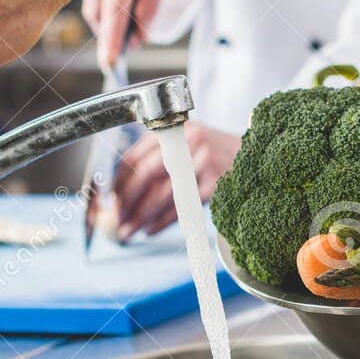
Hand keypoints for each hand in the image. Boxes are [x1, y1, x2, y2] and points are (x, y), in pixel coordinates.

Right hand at [81, 0, 187, 68]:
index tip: (112, 62)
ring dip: (108, 23)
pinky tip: (123, 13)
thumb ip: (153, 0)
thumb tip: (140, 34)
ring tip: (132, 32)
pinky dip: (105, 8)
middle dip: (109, 36)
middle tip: (123, 54)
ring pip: (92, 4)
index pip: (114, 7)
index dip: (112, 38)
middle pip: (96, 11)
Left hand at [111, 121, 239, 239]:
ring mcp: (204, 159)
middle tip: (116, 220)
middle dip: (126, 201)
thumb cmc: (211, 155)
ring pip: (163, 193)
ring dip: (142, 216)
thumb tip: (117, 192)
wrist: (252, 157)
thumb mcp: (183, 146)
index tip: (106, 200)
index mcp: (172, 128)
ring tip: (129, 230)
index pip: (135, 156)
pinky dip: (164, 220)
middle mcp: (187, 139)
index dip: (117, 181)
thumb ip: (154, 161)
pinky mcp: (217, 180)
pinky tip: (151, 229)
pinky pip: (183, 205)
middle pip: (146, 174)